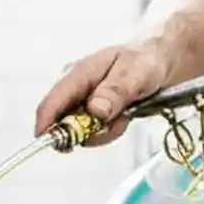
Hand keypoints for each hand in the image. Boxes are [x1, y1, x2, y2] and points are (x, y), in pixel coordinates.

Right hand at [33, 43, 168, 144]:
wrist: (158, 61)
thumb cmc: (145, 61)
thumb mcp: (137, 73)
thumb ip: (115, 92)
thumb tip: (94, 110)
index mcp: (80, 73)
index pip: (53, 101)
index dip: (45, 123)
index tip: (47, 141)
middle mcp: (74, 89)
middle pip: (63, 123)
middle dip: (89, 131)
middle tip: (117, 121)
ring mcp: (81, 102)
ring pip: (80, 132)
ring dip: (104, 131)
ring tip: (125, 114)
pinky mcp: (89, 113)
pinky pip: (92, 133)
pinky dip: (108, 131)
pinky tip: (122, 117)